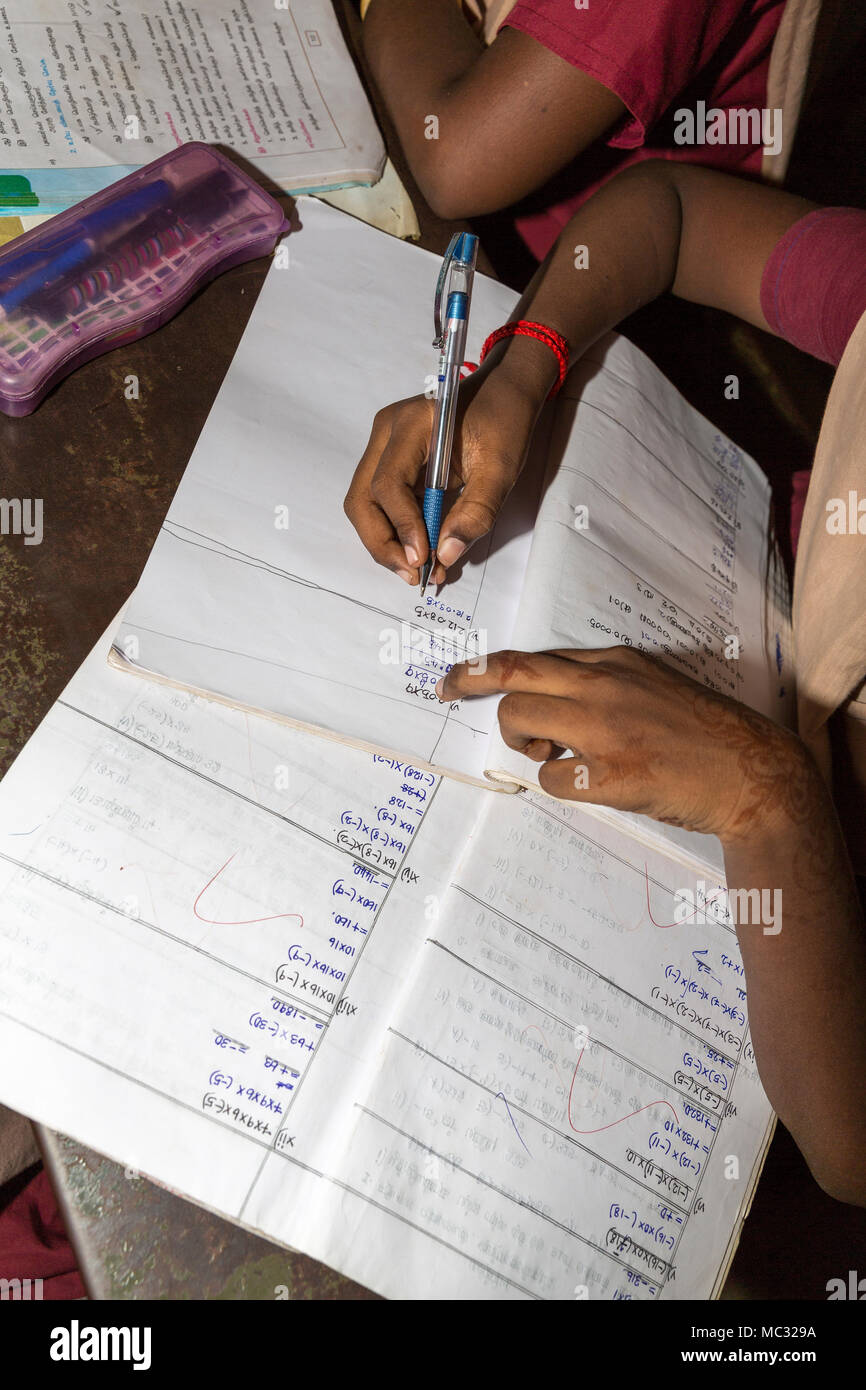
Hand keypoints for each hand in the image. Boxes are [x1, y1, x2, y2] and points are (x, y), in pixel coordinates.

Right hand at [344, 342, 554, 584]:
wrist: (504, 393)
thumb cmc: (504, 421)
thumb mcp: (501, 468)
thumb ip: (476, 512)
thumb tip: (446, 555)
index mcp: (411, 424)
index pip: (387, 483)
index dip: (402, 526)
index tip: (423, 559)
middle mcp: (386, 432)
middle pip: (362, 499)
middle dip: (382, 543)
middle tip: (412, 575)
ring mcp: (383, 445)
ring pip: (364, 505)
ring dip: (385, 542)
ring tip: (417, 569)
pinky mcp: (389, 460)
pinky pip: (380, 502)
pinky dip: (395, 531)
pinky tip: (418, 551)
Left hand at [437, 646, 812, 843]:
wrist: (752, 772)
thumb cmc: (700, 732)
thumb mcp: (651, 683)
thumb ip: (600, 682)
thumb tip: (548, 697)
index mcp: (613, 662)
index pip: (531, 658)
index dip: (483, 667)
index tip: (453, 678)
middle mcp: (604, 685)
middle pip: (511, 677)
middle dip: (467, 684)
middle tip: (447, 695)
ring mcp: (606, 729)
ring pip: (518, 720)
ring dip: (522, 742)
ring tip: (552, 753)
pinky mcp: (612, 774)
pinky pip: (551, 778)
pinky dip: (562, 785)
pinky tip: (593, 783)